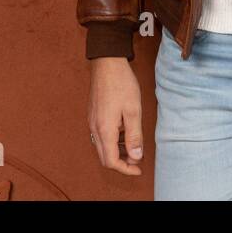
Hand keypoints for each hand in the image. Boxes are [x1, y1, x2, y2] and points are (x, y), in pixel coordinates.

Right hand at [88, 56, 143, 175]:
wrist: (107, 63)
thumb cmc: (121, 84)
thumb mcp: (133, 110)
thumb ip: (134, 136)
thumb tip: (136, 157)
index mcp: (104, 129)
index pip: (111, 161)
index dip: (126, 169)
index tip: (139, 169)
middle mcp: (94, 128)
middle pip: (105, 157)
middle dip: (122, 163)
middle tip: (138, 160)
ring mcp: (92, 121)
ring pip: (102, 147)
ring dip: (118, 152)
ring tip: (134, 145)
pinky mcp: (93, 115)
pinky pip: (101, 136)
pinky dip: (113, 141)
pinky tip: (125, 133)